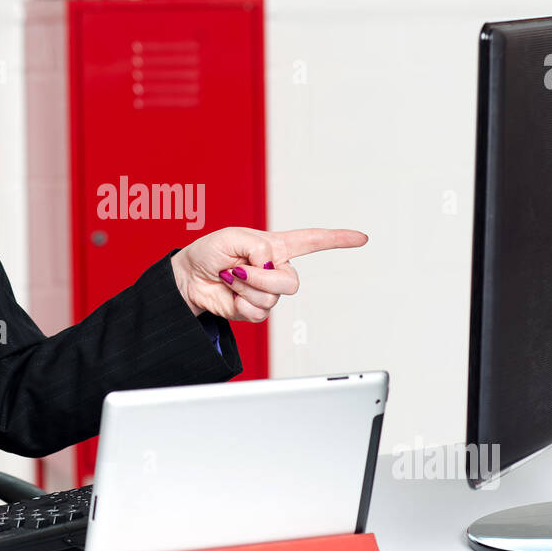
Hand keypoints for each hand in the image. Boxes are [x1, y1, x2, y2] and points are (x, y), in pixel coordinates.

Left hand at [170, 226, 367, 321]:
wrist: (190, 278)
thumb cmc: (210, 252)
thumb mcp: (232, 237)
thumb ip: (258, 247)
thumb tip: (271, 264)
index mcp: (276, 247)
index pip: (313, 241)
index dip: (338, 240)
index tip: (361, 238)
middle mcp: (276, 269)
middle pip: (292, 282)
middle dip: (262, 277)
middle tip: (238, 269)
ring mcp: (267, 291)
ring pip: (273, 298)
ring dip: (245, 287)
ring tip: (230, 277)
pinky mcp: (255, 310)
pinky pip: (260, 313)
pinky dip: (241, 304)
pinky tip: (232, 295)